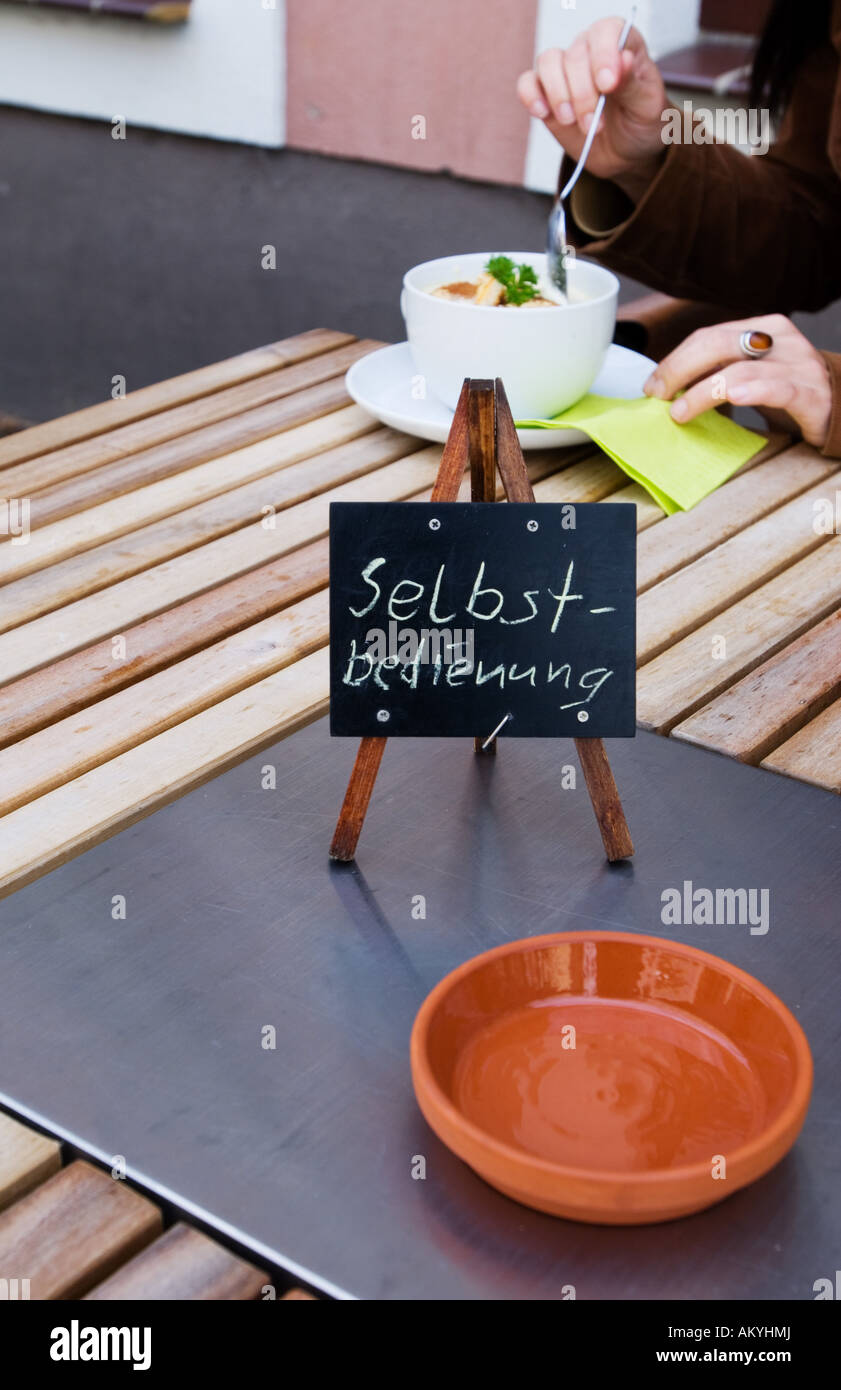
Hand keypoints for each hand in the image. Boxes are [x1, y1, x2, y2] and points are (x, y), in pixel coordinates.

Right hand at [516, 18, 667, 188]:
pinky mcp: (545, 93)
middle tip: (594, 124)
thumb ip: (633, 82)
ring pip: (547, 62)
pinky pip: (527, 83)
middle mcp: (590, 50)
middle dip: (583, 94)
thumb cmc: (641, 123)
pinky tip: (543, 114)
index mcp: (620, 44)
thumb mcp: (648, 106)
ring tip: (571, 121)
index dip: (603, 55)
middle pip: (574, 55)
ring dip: (558, 95)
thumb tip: (623, 58)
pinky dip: (531, 97)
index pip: (606, 32)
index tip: (607, 85)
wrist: (626, 152)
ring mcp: (565, 71)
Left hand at [645, 315, 833, 450]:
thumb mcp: (751, 373)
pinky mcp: (809, 394)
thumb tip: (667, 386)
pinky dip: (751, 392)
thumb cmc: (788, 391)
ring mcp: (796, 364)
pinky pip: (776, 388)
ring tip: (681, 411)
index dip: (674, 360)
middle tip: (660, 397)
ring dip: (703, 391)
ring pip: (740, 370)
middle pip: (717, 346)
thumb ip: (717, 371)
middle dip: (680, 371)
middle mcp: (780, 340)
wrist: (839, 406)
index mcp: (763, 328)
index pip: (707, 336)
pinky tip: (733, 397)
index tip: (653, 386)